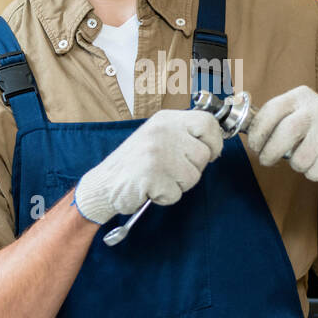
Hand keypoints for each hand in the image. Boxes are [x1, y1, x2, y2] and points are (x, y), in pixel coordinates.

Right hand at [73, 109, 223, 223]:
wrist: (103, 183)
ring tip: (158, 178)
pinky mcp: (151, 176)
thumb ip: (184, 135)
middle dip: (192, 169)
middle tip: (171, 170)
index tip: (210, 152)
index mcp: (166, 120)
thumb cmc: (134, 163)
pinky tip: (150, 189)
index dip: (214, 141)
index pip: (207, 122)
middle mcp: (163, 132)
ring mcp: (157, 153)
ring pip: (192, 177)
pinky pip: (176, 193)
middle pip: (203, 155)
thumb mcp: (158, 136)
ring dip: (178, 185)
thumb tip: (214, 143)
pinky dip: (165, 197)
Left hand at [246, 85, 317, 183]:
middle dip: (270, 151)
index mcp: (301, 96)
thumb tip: (243, 128)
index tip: (254, 145)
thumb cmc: (312, 135)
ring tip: (303, 159)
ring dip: (295, 165)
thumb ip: (273, 121)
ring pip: (300, 157)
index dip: (257, 131)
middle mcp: (317, 108)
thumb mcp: (295, 117)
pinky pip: (313, 170)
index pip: (272, 109)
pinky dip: (310, 173)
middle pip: (286, 132)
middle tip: (266, 160)